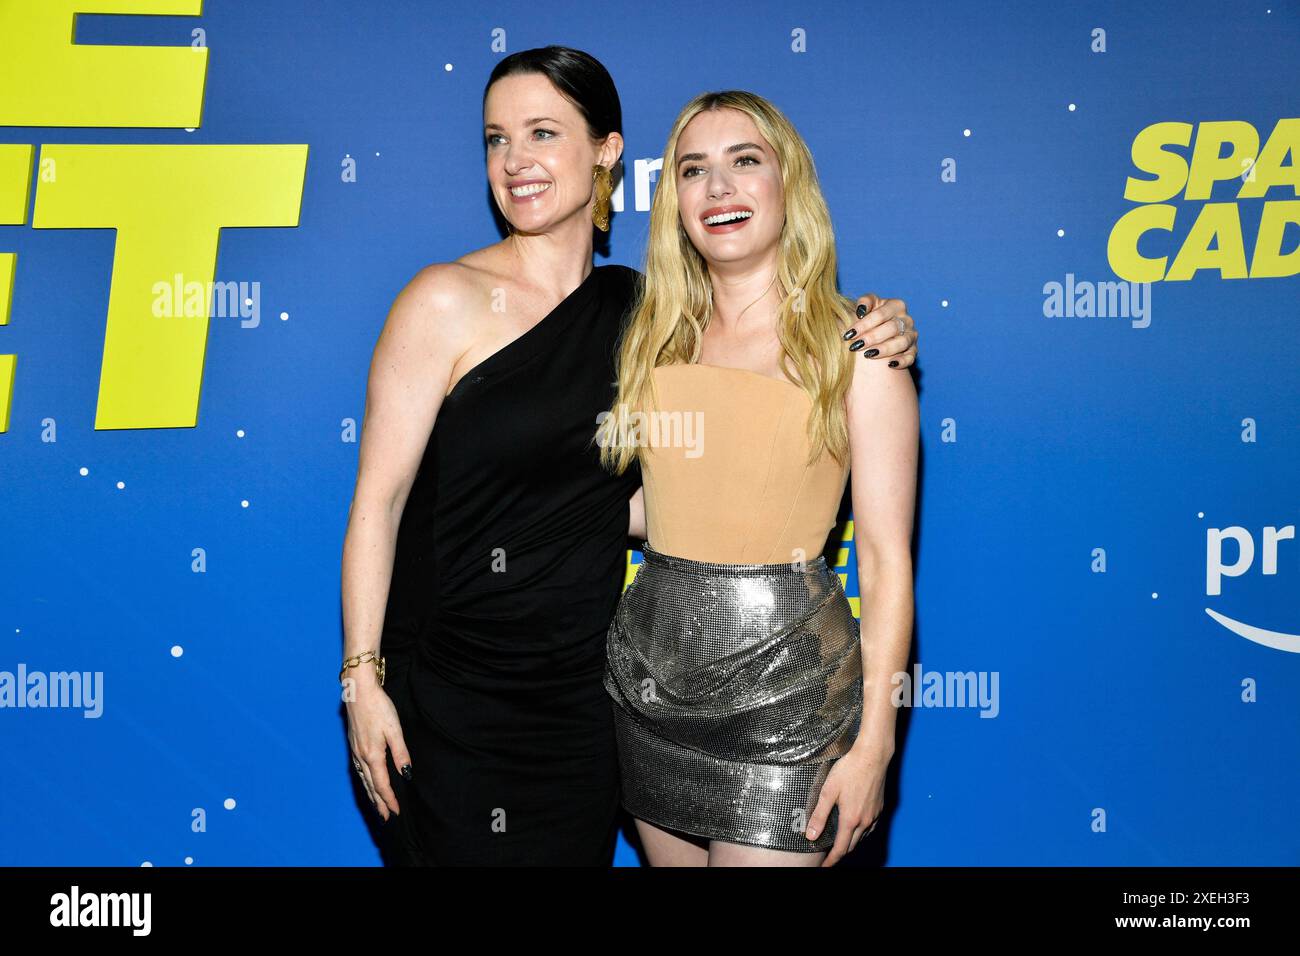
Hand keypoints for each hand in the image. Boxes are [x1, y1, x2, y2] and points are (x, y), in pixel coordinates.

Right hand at [344, 680, 412, 822]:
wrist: (358, 690)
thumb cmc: (378, 707)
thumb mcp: (394, 729)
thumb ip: (401, 753)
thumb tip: (406, 774)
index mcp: (372, 755)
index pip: (381, 784)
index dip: (389, 799)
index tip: (396, 812)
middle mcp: (361, 756)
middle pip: (370, 785)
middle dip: (378, 802)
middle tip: (385, 817)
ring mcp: (355, 750)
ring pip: (363, 778)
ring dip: (370, 793)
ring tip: (376, 805)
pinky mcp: (353, 743)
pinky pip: (358, 769)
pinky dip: (364, 780)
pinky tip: (366, 780)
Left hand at [805, 743, 890, 865]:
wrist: (872, 756)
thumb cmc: (849, 769)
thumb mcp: (828, 791)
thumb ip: (819, 815)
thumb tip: (810, 835)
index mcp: (851, 819)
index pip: (840, 848)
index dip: (831, 860)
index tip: (824, 866)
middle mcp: (865, 821)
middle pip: (852, 845)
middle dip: (840, 853)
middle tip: (829, 856)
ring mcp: (874, 815)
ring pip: (862, 837)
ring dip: (851, 843)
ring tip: (840, 843)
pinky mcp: (880, 808)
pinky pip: (871, 828)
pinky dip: (861, 833)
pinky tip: (856, 827)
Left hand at [843, 294, 916, 368]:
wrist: (880, 330)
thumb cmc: (872, 316)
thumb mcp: (868, 305)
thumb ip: (864, 302)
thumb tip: (860, 311)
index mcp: (896, 305)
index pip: (880, 314)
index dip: (864, 324)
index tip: (849, 334)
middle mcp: (907, 320)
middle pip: (892, 327)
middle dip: (872, 337)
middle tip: (856, 345)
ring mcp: (911, 335)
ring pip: (902, 342)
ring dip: (884, 349)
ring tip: (868, 354)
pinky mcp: (913, 350)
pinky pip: (911, 357)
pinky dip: (902, 361)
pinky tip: (890, 365)